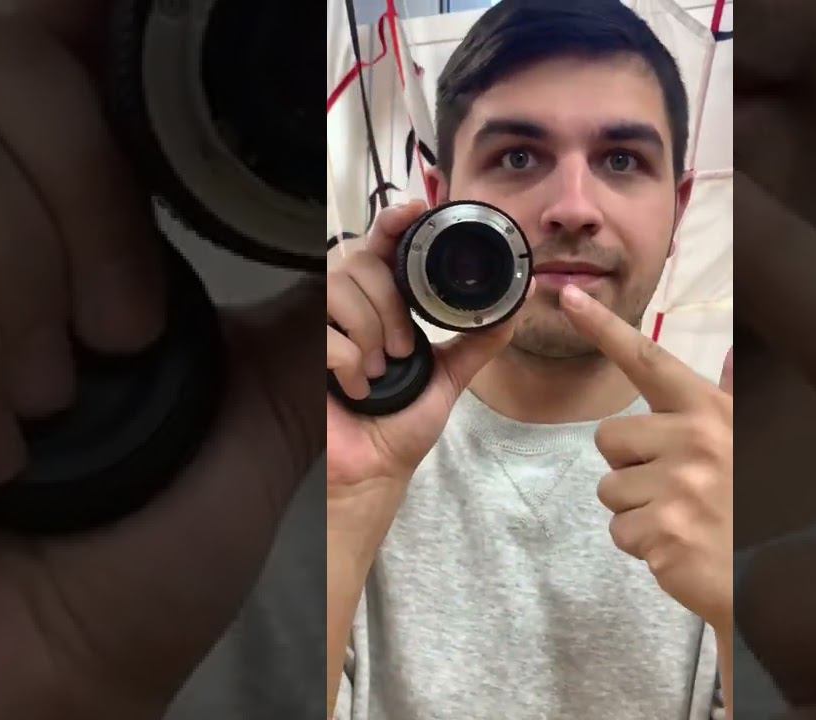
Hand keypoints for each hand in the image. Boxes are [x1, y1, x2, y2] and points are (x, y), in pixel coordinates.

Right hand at [0, 5, 327, 717]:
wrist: (50, 674)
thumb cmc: (142, 556)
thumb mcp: (262, 429)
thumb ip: (314, 326)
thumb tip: (385, 240)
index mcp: (56, 216)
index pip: (47, 49)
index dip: (77, 23)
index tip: (119, 22)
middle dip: (88, 194)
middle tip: (123, 331)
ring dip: (23, 276)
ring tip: (49, 393)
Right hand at [326, 201, 533, 521]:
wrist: (373, 470)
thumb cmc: (400, 424)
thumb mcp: (450, 375)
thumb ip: (479, 339)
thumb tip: (518, 303)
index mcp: (380, 303)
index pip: (381, 244)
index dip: (394, 221)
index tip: (417, 212)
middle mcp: (347, 306)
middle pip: (360, 259)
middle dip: (388, 302)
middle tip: (403, 347)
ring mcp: (319, 325)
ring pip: (339, 287)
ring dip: (371, 330)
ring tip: (382, 368)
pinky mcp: (297, 352)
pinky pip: (324, 334)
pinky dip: (349, 363)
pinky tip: (357, 387)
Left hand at [560, 285, 733, 630]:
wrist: (778, 579)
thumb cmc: (758, 508)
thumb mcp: (753, 442)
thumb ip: (733, 397)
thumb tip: (731, 352)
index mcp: (711, 412)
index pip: (648, 360)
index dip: (604, 327)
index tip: (568, 295)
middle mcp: (693, 441)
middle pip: (611, 437)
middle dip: (630, 465)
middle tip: (676, 487)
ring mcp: (678, 488)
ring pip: (610, 488)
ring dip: (636, 508)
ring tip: (682, 517)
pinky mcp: (663, 534)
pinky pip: (619, 530)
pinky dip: (641, 543)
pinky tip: (678, 545)